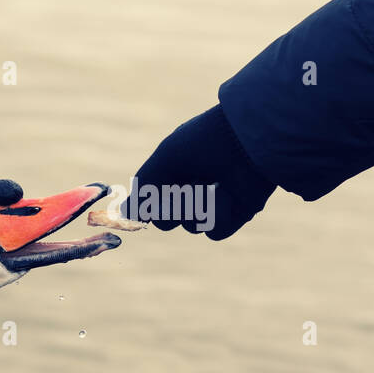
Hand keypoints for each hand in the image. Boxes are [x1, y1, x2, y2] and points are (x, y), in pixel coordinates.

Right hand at [124, 105, 274, 239]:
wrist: (247, 141)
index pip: (154, 202)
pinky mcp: (236, 214)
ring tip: (210, 184)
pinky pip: (214, 232)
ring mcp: (216, 203)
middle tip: (184, 187)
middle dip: (172, 207)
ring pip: (191, 226)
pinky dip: (217, 214)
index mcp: (177, 171)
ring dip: (196, 207)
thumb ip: (145, 186)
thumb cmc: (204, 142)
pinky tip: (227, 193)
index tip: (153, 196)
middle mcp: (195, 188)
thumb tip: (127, 214)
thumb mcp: (165, 159)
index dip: (152, 203)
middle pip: (169, 220)